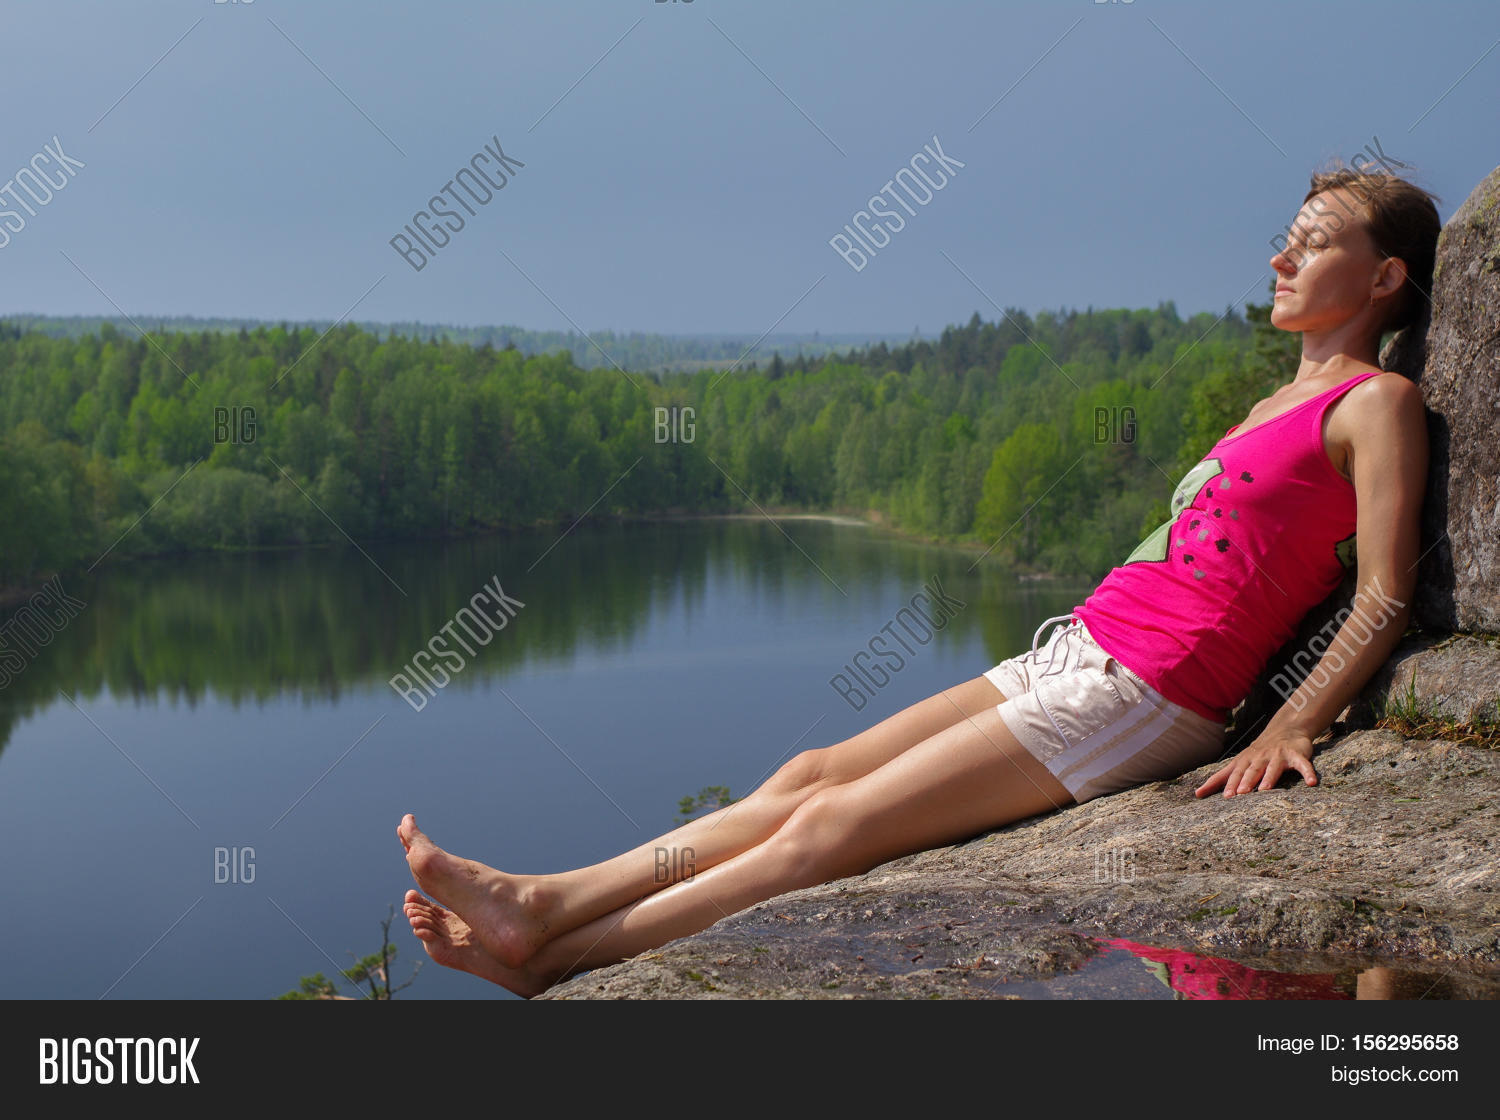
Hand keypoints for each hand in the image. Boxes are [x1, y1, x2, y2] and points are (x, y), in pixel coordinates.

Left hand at [1194, 727, 1317, 798]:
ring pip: (1273, 767)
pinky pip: (1303, 765)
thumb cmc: (1258, 752)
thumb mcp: (1239, 763)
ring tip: (1265, 790)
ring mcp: (1278, 755)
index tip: (1224, 797)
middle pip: (1251, 770)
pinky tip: (1312, 783)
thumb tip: (1197, 793)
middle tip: (1239, 794)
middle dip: (1245, 781)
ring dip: (1269, 778)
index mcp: (1245, 761)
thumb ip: (1220, 778)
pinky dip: (1308, 773)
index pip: (1234, 773)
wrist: (1286, 729)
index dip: (1229, 784)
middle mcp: (1260, 757)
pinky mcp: (1296, 755)